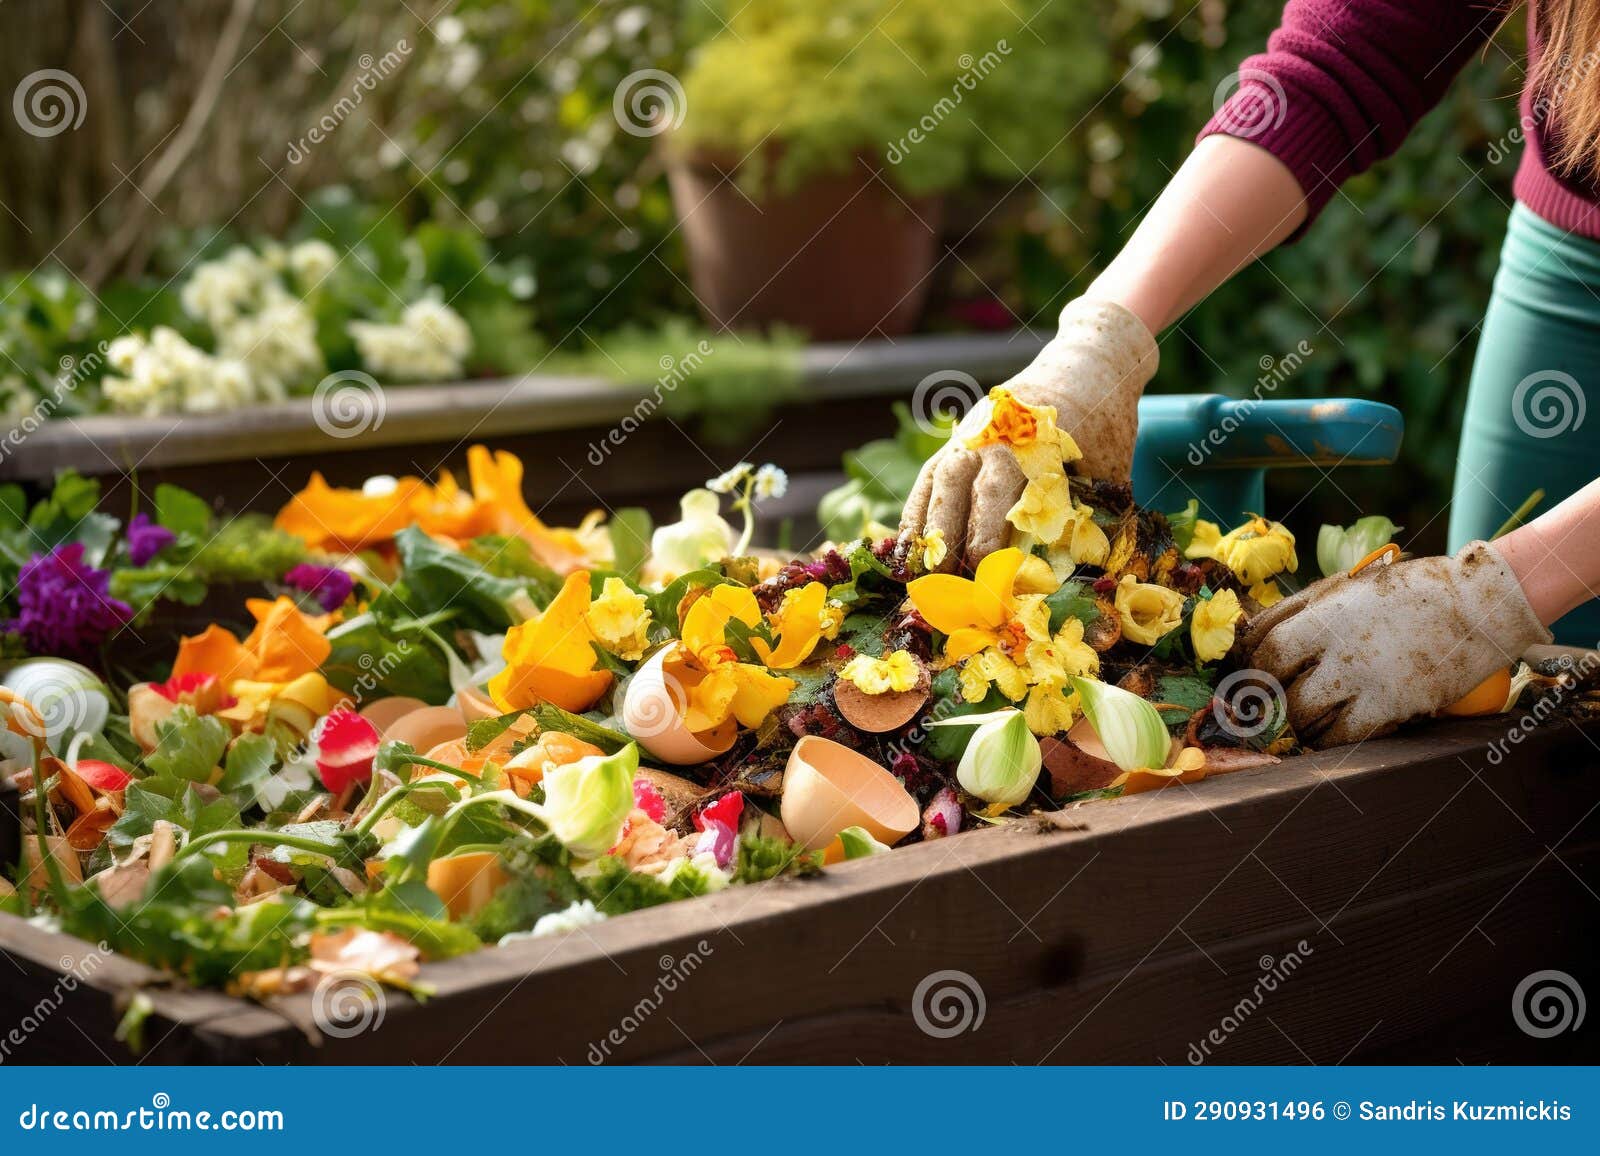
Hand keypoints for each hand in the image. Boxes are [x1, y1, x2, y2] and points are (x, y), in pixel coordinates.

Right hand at [900, 297, 1157, 570]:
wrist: (1086, 365)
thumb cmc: (1103, 423)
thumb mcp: (1109, 467)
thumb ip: (1092, 513)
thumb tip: (1078, 571)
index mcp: (1026, 440)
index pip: (997, 495)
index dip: (986, 537)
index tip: (982, 575)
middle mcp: (989, 436)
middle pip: (956, 489)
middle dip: (948, 538)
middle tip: (942, 585)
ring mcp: (970, 435)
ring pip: (936, 483)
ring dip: (925, 529)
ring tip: (912, 573)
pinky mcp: (960, 439)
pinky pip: (929, 476)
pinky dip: (917, 510)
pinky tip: (908, 545)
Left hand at [1237, 541, 1551, 746]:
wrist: (1480, 605)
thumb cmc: (1409, 591)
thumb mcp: (1346, 586)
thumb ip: (1299, 610)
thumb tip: (1251, 634)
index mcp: (1324, 613)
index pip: (1264, 649)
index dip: (1252, 666)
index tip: (1253, 674)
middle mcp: (1338, 647)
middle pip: (1276, 685)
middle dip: (1268, 696)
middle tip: (1270, 702)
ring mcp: (1364, 679)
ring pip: (1302, 717)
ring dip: (1295, 721)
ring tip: (1302, 716)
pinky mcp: (1391, 707)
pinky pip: (1340, 738)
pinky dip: (1327, 740)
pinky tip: (1330, 730)